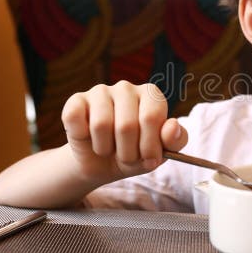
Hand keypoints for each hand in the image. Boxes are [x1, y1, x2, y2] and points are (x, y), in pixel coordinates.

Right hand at [61, 81, 187, 184]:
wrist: (101, 164)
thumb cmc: (136, 153)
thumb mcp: (160, 153)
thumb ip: (175, 140)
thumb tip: (172, 126)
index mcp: (151, 94)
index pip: (151, 118)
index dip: (149, 146)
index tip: (149, 159)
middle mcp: (126, 87)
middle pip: (126, 125)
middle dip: (127, 153)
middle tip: (126, 157)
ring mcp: (100, 91)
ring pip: (101, 125)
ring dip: (105, 149)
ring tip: (109, 148)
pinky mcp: (76, 100)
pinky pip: (76, 119)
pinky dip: (83, 137)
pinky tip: (88, 137)